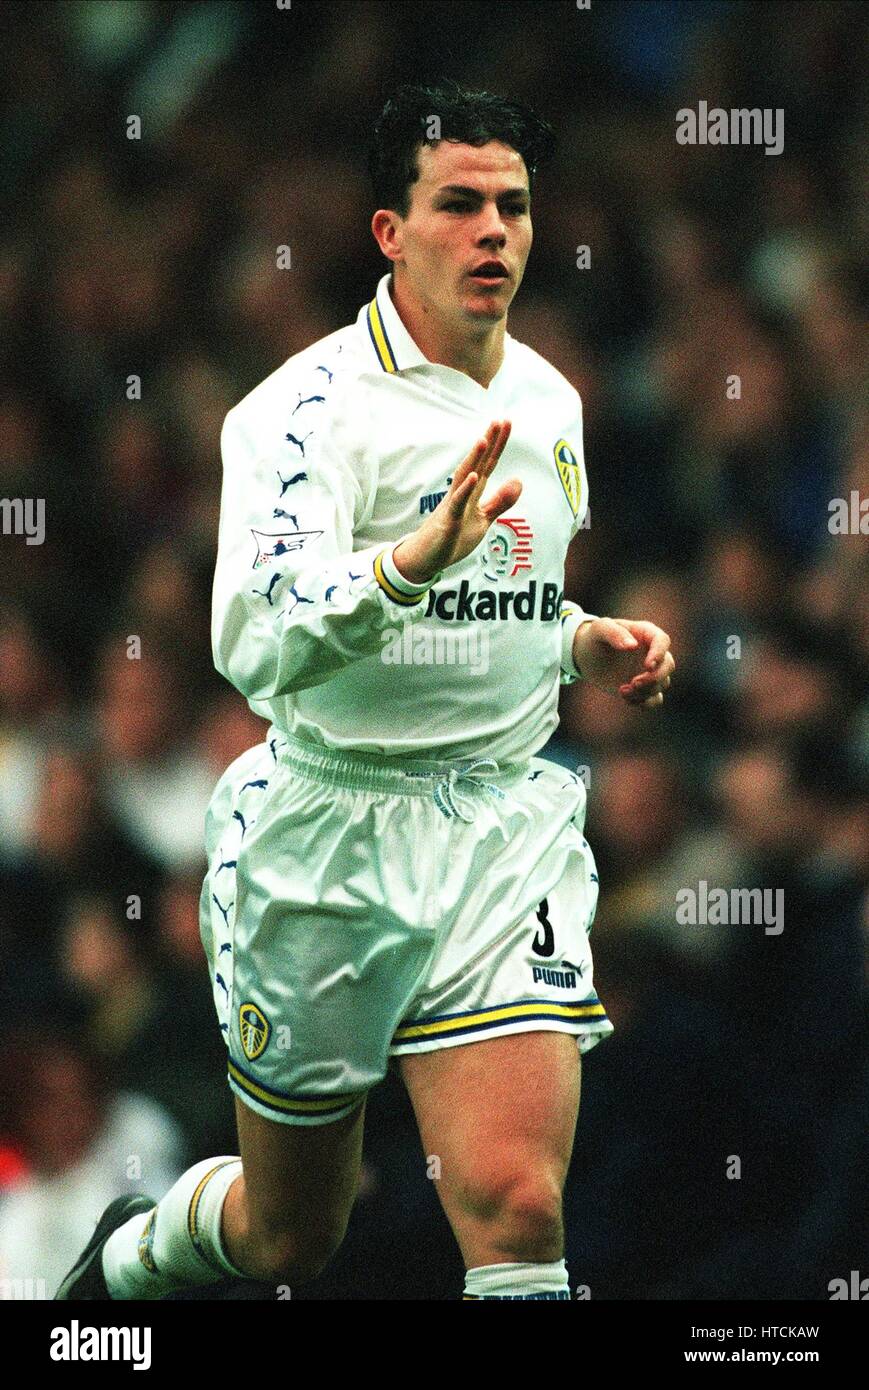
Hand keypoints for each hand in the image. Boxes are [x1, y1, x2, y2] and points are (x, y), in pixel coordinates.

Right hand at [393, 421, 519, 583]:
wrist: (426, 558)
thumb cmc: (453, 538)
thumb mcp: (483, 520)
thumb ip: (500, 501)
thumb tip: (519, 480)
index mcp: (473, 493)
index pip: (488, 464)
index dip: (498, 445)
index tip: (506, 423)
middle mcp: (462, 493)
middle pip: (477, 464)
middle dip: (489, 443)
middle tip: (500, 421)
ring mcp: (453, 505)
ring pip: (464, 477)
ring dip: (474, 459)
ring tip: (484, 439)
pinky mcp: (448, 521)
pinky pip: (456, 503)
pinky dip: (465, 489)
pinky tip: (473, 476)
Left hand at [573, 617, 674, 707]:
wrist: (588, 657)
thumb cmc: (595, 637)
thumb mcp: (599, 629)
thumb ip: (614, 633)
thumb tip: (632, 645)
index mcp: (645, 633)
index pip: (662, 640)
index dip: (659, 653)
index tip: (647, 666)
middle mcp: (652, 652)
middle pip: (668, 665)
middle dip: (654, 678)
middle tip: (633, 683)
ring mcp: (650, 671)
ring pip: (662, 684)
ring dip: (645, 691)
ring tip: (622, 690)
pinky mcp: (644, 688)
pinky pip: (656, 700)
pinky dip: (645, 703)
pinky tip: (626, 698)